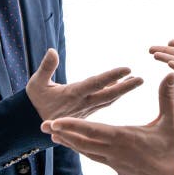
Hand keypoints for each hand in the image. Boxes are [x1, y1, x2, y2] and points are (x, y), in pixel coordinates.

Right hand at [26, 48, 143, 120]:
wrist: (32, 124)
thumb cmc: (34, 101)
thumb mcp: (36, 83)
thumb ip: (46, 67)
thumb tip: (52, 50)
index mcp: (72, 94)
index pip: (96, 83)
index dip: (112, 76)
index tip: (127, 69)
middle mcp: (82, 103)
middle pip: (108, 94)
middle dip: (125, 87)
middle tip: (141, 79)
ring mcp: (85, 110)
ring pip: (108, 100)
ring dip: (122, 90)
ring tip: (135, 81)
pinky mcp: (86, 113)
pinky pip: (103, 104)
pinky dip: (113, 96)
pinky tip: (121, 88)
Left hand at [41, 73, 173, 174]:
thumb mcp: (172, 121)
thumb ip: (167, 97)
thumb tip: (169, 74)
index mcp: (123, 138)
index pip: (91, 130)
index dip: (72, 125)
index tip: (54, 122)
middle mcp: (115, 153)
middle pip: (83, 142)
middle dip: (63, 133)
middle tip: (44, 128)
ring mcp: (117, 165)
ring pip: (89, 153)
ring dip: (73, 144)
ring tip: (58, 138)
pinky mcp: (122, 173)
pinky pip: (100, 160)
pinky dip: (89, 153)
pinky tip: (86, 150)